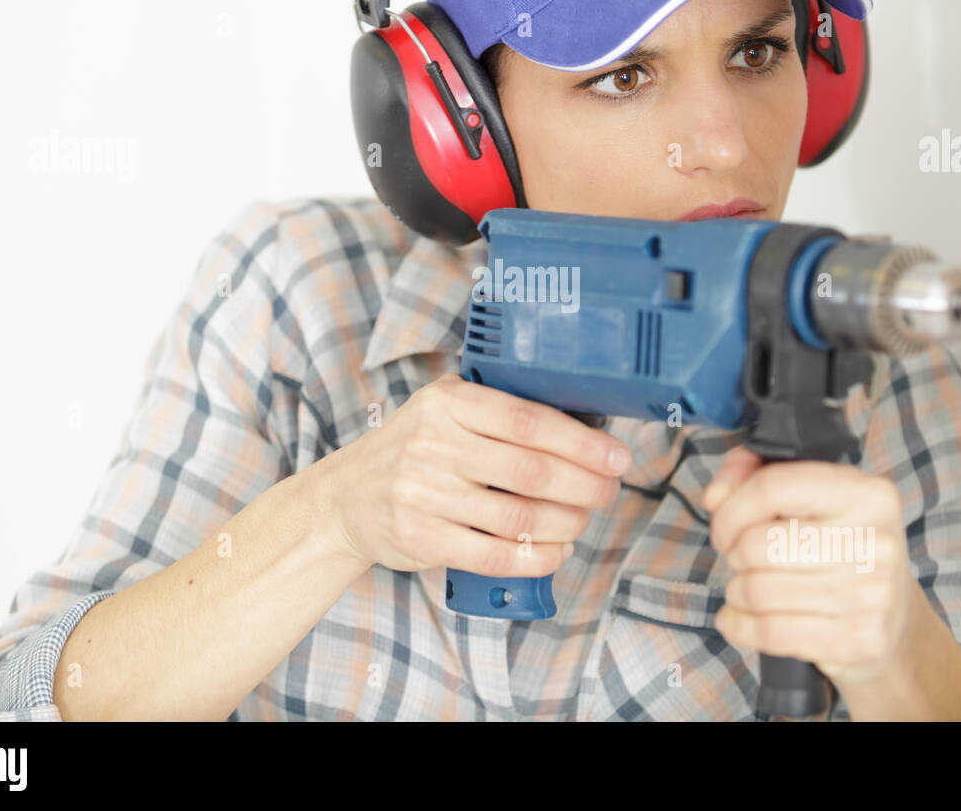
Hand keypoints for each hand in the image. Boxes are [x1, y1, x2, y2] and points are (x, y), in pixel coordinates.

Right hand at [313, 372, 632, 577]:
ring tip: (581, 521)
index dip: (582, 442)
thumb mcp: (444, 412)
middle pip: (531, 471)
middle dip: (584, 485)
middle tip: (607, 491)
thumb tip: (583, 431)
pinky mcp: (420, 537)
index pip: (528, 420)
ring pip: (518, 517)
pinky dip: (536, 558)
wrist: (344, 497)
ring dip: (565, 524)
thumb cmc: (413, 451)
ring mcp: (424, 493)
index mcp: (448, 402)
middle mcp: (433, 444)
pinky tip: (555, 551)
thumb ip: (499, 414)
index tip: (617, 456)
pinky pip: (494, 555)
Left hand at [702, 446, 923, 689]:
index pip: (773, 488)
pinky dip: (738, 626)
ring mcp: (872, 595)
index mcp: (867, 494)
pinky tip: (738, 619)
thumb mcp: (811, 501)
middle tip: (742, 561)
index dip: (731, 509)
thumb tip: (715, 496)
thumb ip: (754, 475)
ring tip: (747, 590)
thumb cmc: (839, 551)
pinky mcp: (860, 641)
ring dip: (736, 592)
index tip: (724, 527)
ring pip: (757, 590)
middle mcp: (876, 542)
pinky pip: (769, 632)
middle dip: (733, 555)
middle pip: (757, 544)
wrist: (895, 622)